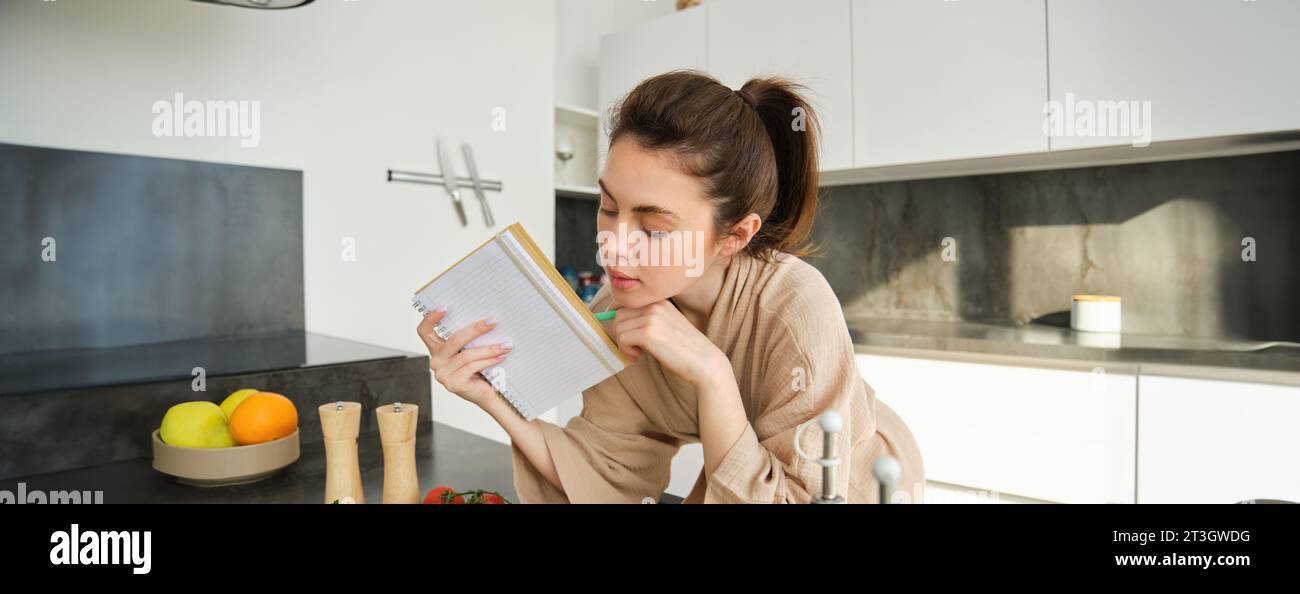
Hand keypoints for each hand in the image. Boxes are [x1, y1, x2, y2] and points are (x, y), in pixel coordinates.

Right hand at [416, 310, 511, 407]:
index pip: (424, 331)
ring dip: (489, 348)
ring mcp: (443, 374)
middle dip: (475, 329)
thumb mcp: (471, 349)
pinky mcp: (453, 385)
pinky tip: (501, 357)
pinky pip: (472, 367)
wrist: (486, 393)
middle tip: (493, 321)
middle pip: (453, 340)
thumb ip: (470, 338)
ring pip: (467, 355)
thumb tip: (487, 318)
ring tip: (506, 345)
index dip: (431, 318)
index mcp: (437, 349)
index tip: (446, 306)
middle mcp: (436, 361)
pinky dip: (489, 361)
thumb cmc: (479, 368)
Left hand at [611, 300, 729, 388]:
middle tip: (634, 349)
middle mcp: (655, 305)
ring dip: (623, 344)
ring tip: (638, 353)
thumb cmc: (686, 349)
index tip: (622, 333)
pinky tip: (639, 356)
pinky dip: (626, 350)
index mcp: (660, 301)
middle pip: (619, 315)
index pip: (626, 302)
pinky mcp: (648, 333)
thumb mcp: (667, 325)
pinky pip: (622, 339)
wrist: (705, 362)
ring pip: (618, 327)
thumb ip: (647, 319)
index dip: (619, 319)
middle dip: (621, 333)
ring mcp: (652, 318)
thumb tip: (617, 321)